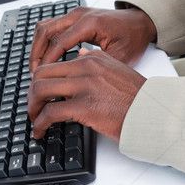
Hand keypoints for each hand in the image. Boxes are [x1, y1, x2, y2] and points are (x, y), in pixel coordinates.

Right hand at [28, 6, 155, 73]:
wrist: (141, 22)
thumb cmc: (133, 38)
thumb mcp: (119, 57)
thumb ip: (97, 65)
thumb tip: (73, 77)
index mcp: (90, 23)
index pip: (59, 42)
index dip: (48, 61)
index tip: (41, 77)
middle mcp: (80, 15)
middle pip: (45, 30)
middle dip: (37, 53)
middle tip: (34, 73)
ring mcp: (76, 13)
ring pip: (45, 26)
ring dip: (38, 46)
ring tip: (37, 66)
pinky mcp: (75, 16)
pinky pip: (52, 25)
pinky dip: (45, 40)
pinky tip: (45, 56)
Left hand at [28, 49, 145, 140]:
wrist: (152, 112)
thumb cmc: (137, 96)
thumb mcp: (117, 68)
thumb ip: (97, 59)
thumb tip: (81, 53)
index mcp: (91, 59)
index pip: (52, 64)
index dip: (39, 81)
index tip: (38, 94)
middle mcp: (85, 68)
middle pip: (41, 74)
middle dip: (31, 92)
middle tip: (32, 107)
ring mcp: (84, 86)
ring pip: (41, 90)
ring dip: (32, 107)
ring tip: (34, 119)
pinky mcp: (85, 107)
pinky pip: (51, 112)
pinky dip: (40, 123)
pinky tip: (40, 131)